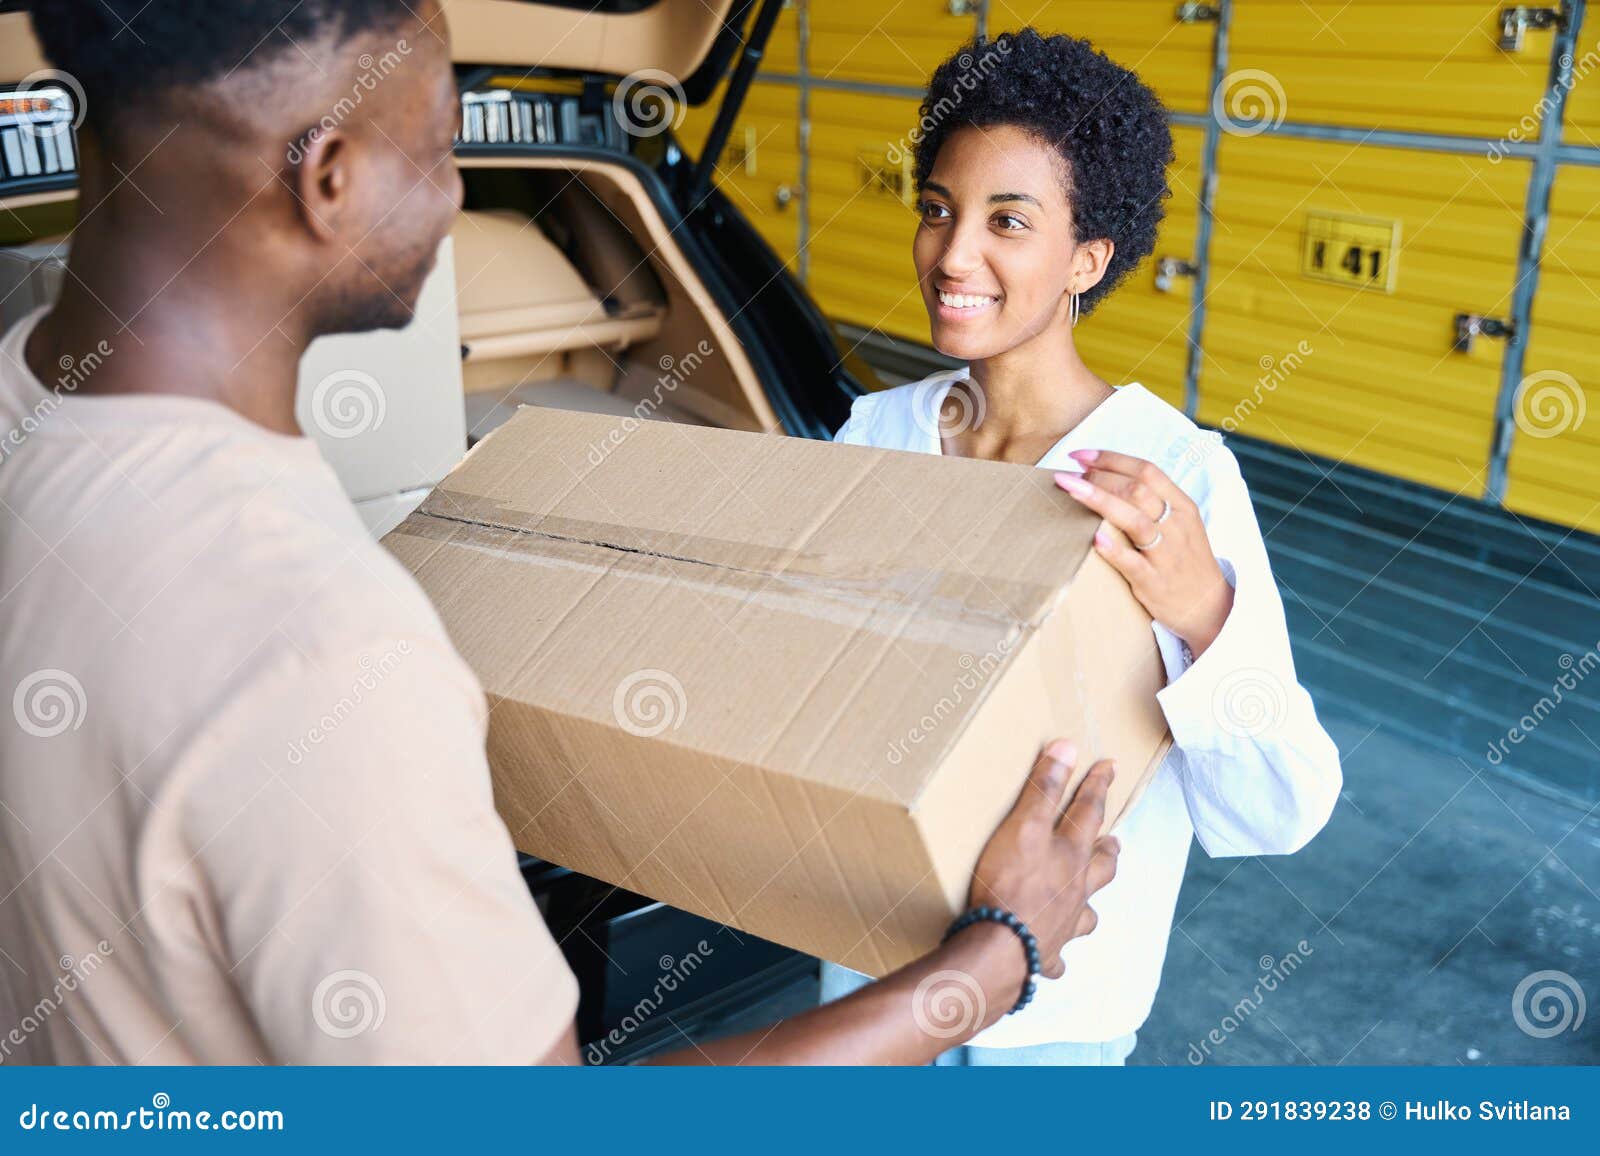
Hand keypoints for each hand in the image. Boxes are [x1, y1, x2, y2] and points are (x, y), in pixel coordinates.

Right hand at [967, 740, 1118, 979]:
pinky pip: (1056, 958)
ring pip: (1086, 913)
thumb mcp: (1023, 825)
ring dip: (1089, 903)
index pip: (1088, 813)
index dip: (1098, 787)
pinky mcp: (1044, 955)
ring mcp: (1064, 924)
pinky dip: (1057, 955)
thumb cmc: (1010, 884)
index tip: (1109, 767)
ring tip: (1089, 899)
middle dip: (1106, 849)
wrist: (1000, 948)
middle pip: (1100, 867)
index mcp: (1070, 855)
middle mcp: (1075, 890)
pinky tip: (1055, 958)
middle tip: (1114, 840)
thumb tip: (1068, 748)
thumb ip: (1044, 789)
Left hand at [1054, 449, 1234, 655]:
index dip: (1112, 459)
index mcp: (1182, 506)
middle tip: (1069, 475)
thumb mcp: (1181, 523)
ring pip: (1134, 520)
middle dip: (1099, 476)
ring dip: (1099, 500)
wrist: (1210, 606)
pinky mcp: (1155, 583)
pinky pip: (1133, 564)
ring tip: (1070, 488)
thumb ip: (1153, 501)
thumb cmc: (1186, 560)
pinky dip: (1113, 549)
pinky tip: (1094, 537)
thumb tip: (1109, 478)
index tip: (1081, 455)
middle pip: (1137, 490)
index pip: (1147, 471)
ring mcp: (1166, 555)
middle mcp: (1176, 526)